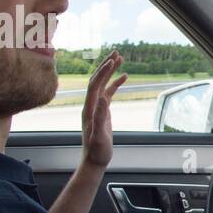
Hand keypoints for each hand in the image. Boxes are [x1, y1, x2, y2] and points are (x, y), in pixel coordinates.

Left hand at [81, 51, 127, 168]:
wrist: (94, 160)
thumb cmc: (97, 150)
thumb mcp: (99, 135)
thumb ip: (100, 117)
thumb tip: (102, 99)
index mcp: (88, 109)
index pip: (94, 85)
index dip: (102, 73)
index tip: (112, 61)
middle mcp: (90, 105)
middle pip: (96, 80)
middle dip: (105, 65)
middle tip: (116, 52)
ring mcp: (96, 107)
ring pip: (102, 84)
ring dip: (110, 70)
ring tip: (120, 58)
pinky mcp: (102, 110)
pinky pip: (108, 92)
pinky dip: (115, 83)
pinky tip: (124, 76)